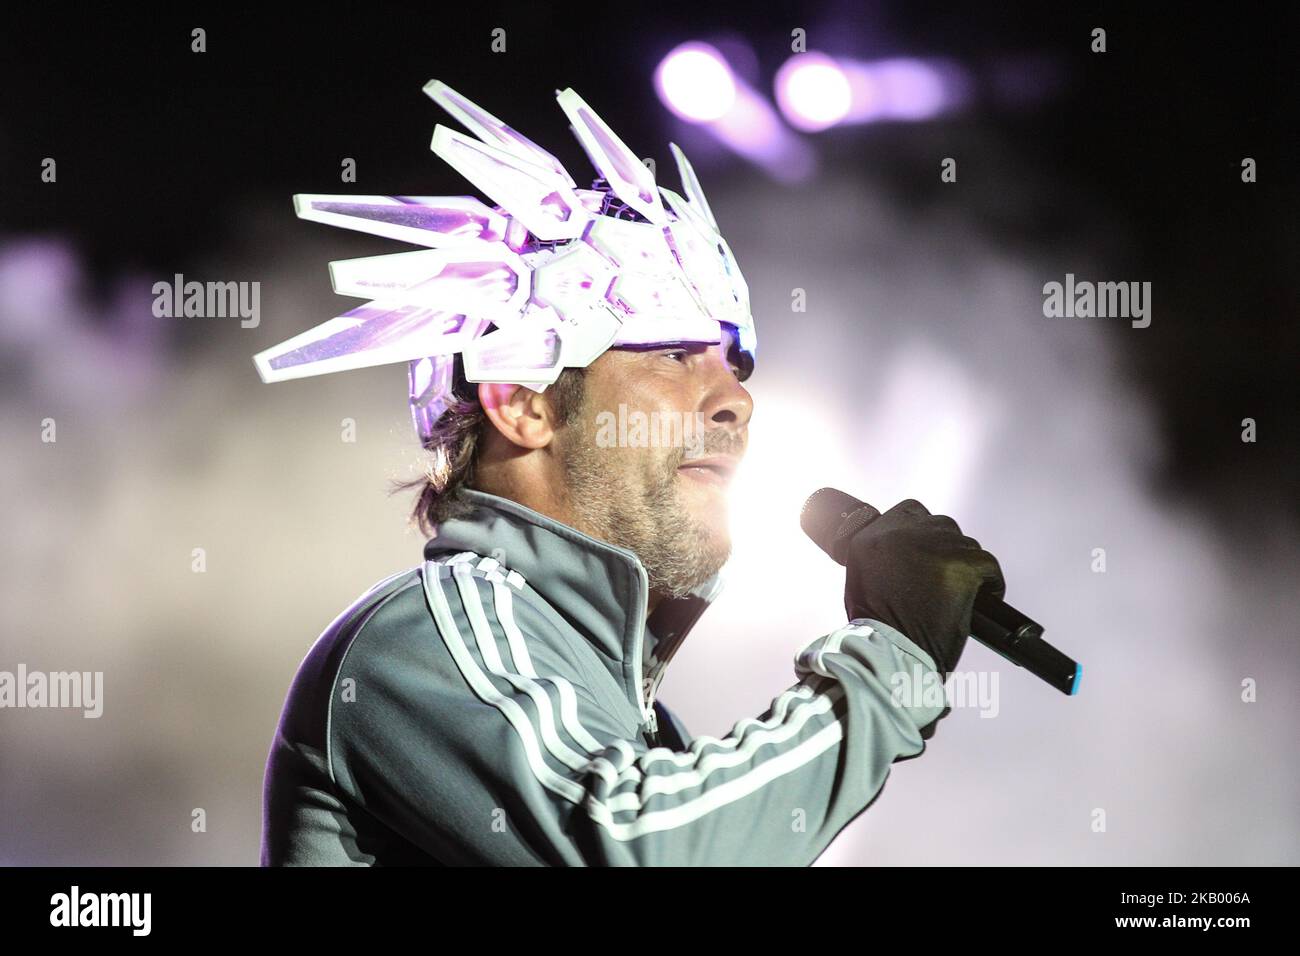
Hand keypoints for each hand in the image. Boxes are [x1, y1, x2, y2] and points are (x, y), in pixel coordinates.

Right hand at [843, 499, 1004, 677]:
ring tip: (958, 594)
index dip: (923, 532)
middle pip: (941, 524)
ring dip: (966, 566)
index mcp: (869, 536)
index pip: (911, 511)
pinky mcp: (961, 566)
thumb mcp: (862, 579)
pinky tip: (982, 599)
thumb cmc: (876, 630)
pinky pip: (988, 565)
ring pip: (966, 544)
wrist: (889, 655)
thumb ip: (884, 556)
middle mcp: (899, 533)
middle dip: (946, 549)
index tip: (927, 552)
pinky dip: (990, 583)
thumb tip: (909, 553)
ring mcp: (933, 547)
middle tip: (943, 580)